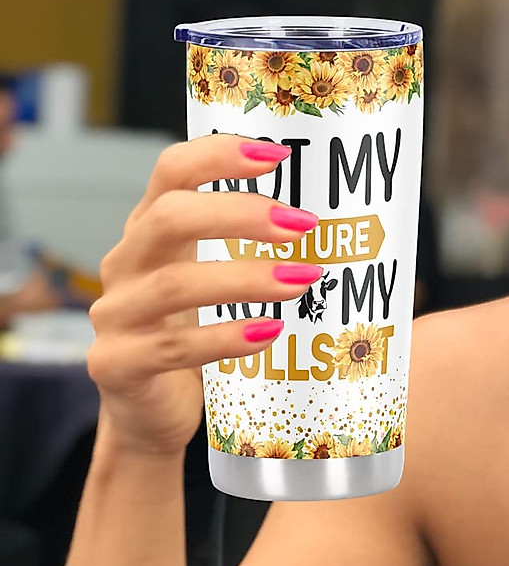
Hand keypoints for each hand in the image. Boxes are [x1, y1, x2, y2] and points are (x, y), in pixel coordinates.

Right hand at [86, 135, 322, 455]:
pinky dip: (226, 338)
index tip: (278, 156)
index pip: (171, 171)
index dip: (218, 155)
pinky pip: (172, 348)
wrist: (147, 410)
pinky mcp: (116, 364)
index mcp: (150, 229)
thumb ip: (248, 245)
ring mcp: (115, 314)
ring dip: (247, 279)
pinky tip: (269, 332)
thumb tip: (336, 221)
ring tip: (303, 281)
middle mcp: (125, 263)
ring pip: (175, 286)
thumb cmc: (193, 329)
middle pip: (169, 218)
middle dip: (240, 215)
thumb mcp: (212, 275)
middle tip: (303, 224)